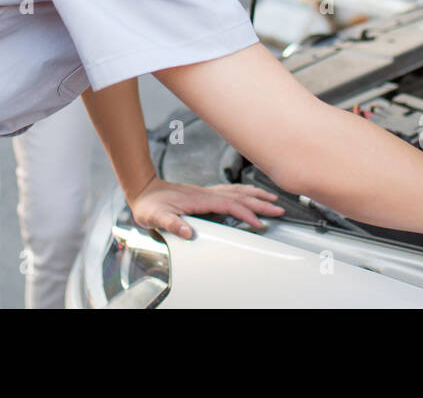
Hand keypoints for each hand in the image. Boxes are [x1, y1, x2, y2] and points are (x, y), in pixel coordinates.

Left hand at [127, 176, 285, 239]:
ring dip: (255, 194)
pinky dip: (244, 192)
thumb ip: (172, 224)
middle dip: (260, 202)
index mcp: (200, 199)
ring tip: (272, 198)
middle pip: (240, 196)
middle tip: (279, 208)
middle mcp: (207, 193)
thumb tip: (186, 231)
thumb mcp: (157, 217)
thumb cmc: (150, 205)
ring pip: (237, 191)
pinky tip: (248, 195)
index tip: (259, 223)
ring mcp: (207, 192)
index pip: (230, 205)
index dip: (246, 214)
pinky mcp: (204, 194)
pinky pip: (231, 191)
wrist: (143, 190)